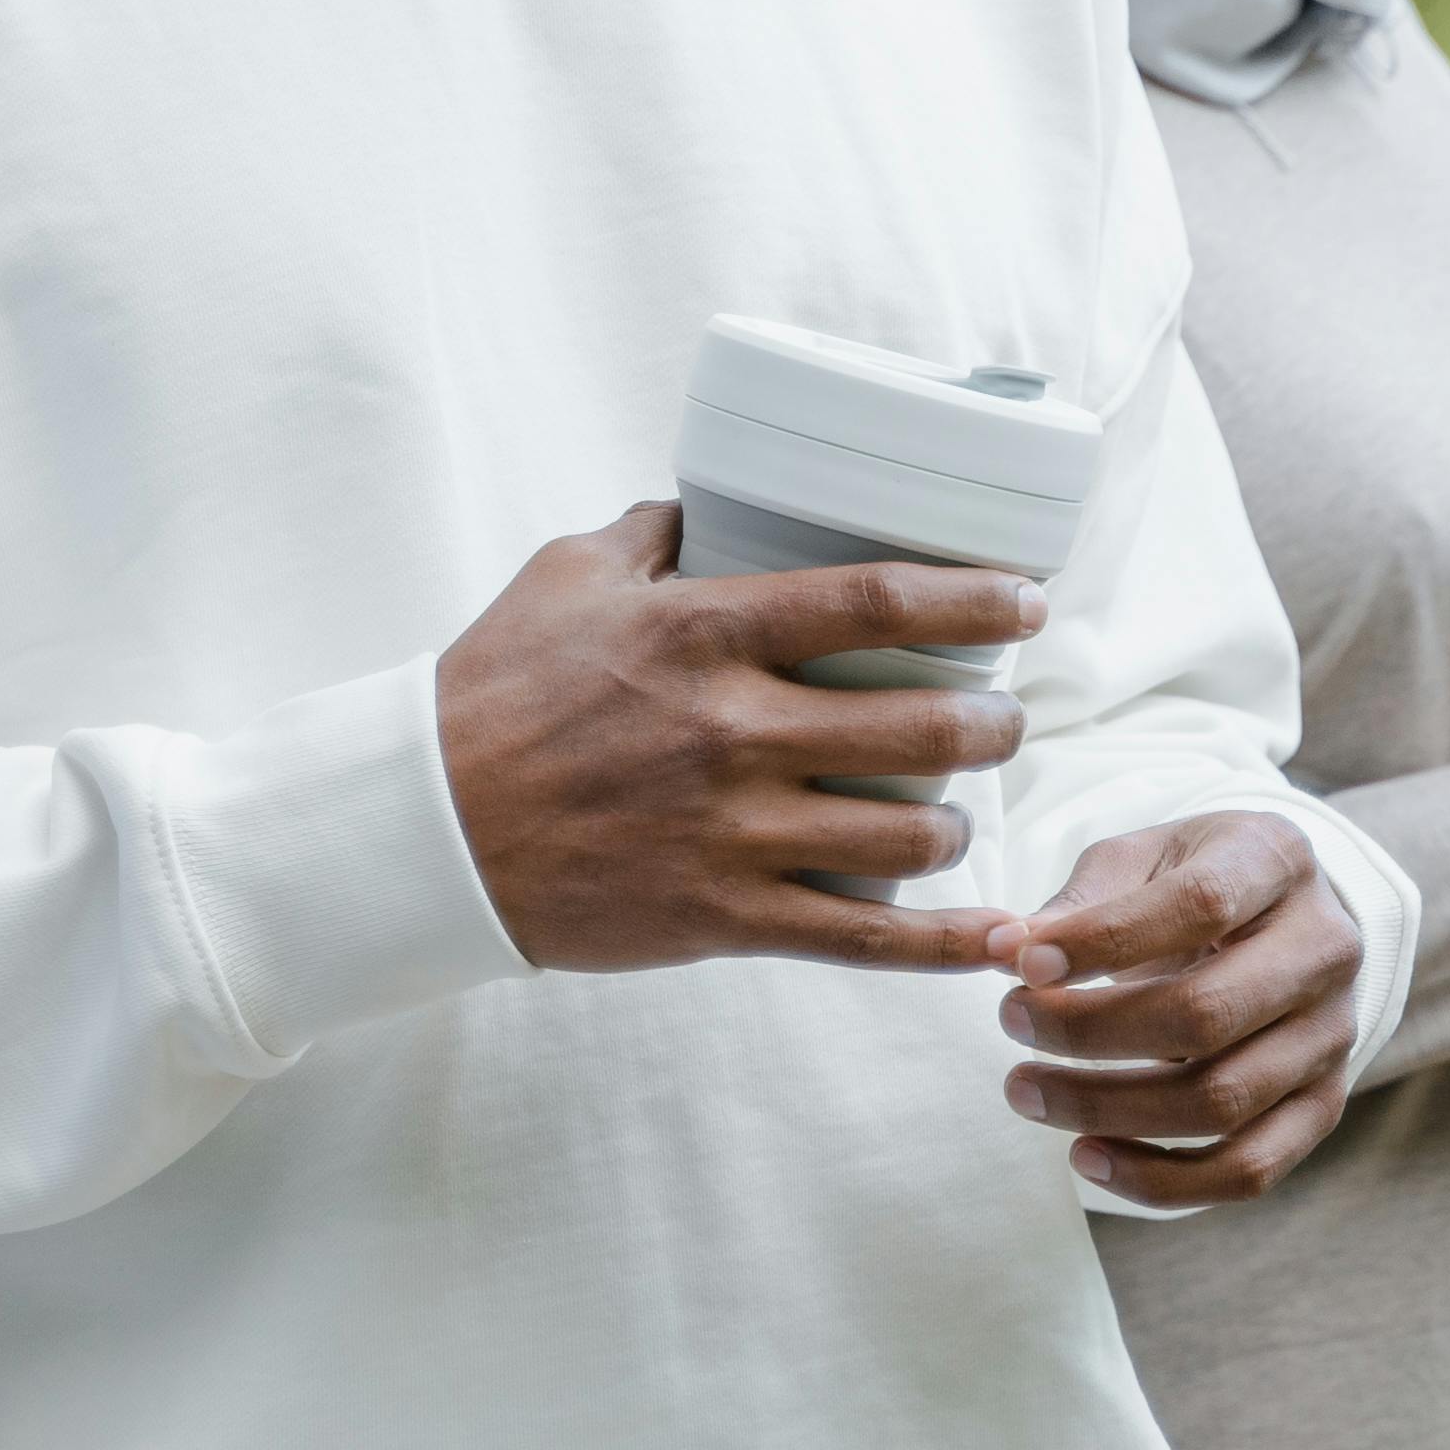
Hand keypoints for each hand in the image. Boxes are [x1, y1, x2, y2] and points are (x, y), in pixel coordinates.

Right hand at [434, 501, 1040, 973]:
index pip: (876, 601)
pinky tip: (994, 941)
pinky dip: (943, 945)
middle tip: (1006, 719)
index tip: (1026, 603)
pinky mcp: (721, 917)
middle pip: (921, 726)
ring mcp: (732, 832)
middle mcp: (733, 730)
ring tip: (954, 815)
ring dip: (957, 826)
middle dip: (993, 724)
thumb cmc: (491, 691)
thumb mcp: (566, 577)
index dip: (974, 600)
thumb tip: (710, 503)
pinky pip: (862, 939)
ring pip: (908, 836)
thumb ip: (654, 534)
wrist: (423, 828)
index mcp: (703, 633)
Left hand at [984, 813, 1365, 1207]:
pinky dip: (1159, 1181)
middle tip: (1011, 1023)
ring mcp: (1332, 1037)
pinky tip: (1085, 1156)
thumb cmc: (1190, 881)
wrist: (1276, 920)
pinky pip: (1248, 1170)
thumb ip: (1078, 903)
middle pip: (1207, 1014)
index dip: (1104, 940)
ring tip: (1024, 1089)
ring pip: (1222, 1102)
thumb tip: (1004, 952)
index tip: (1021, 966)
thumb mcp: (1140, 859)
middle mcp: (1324, 950)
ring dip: (1106, 1109)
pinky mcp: (1322, 1106)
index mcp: (1278, 861)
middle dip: (1090, 1032)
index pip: (1199, 904)